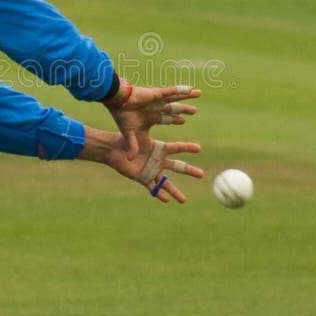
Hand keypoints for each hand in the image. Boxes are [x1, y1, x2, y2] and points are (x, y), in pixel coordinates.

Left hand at [80, 128, 202, 202]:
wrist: (113, 150)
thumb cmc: (126, 138)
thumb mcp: (139, 130)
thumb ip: (149, 124)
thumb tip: (154, 114)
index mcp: (159, 148)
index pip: (177, 148)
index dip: (187, 148)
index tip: (198, 148)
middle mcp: (158, 161)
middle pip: (178, 167)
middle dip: (190, 170)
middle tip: (202, 174)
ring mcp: (152, 170)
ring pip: (166, 183)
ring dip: (175, 192)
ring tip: (183, 200)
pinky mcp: (143, 178)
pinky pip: (153, 188)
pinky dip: (158, 193)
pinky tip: (166, 200)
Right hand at [104, 81, 200, 158]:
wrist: (117, 103)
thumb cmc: (122, 117)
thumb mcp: (129, 135)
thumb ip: (133, 146)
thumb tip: (130, 160)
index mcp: (149, 117)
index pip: (165, 119)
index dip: (174, 120)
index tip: (183, 121)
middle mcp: (155, 108)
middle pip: (173, 109)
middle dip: (183, 109)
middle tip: (194, 111)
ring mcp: (157, 100)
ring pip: (175, 98)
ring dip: (187, 97)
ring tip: (198, 93)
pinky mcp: (157, 94)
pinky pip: (171, 92)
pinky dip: (181, 90)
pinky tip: (190, 89)